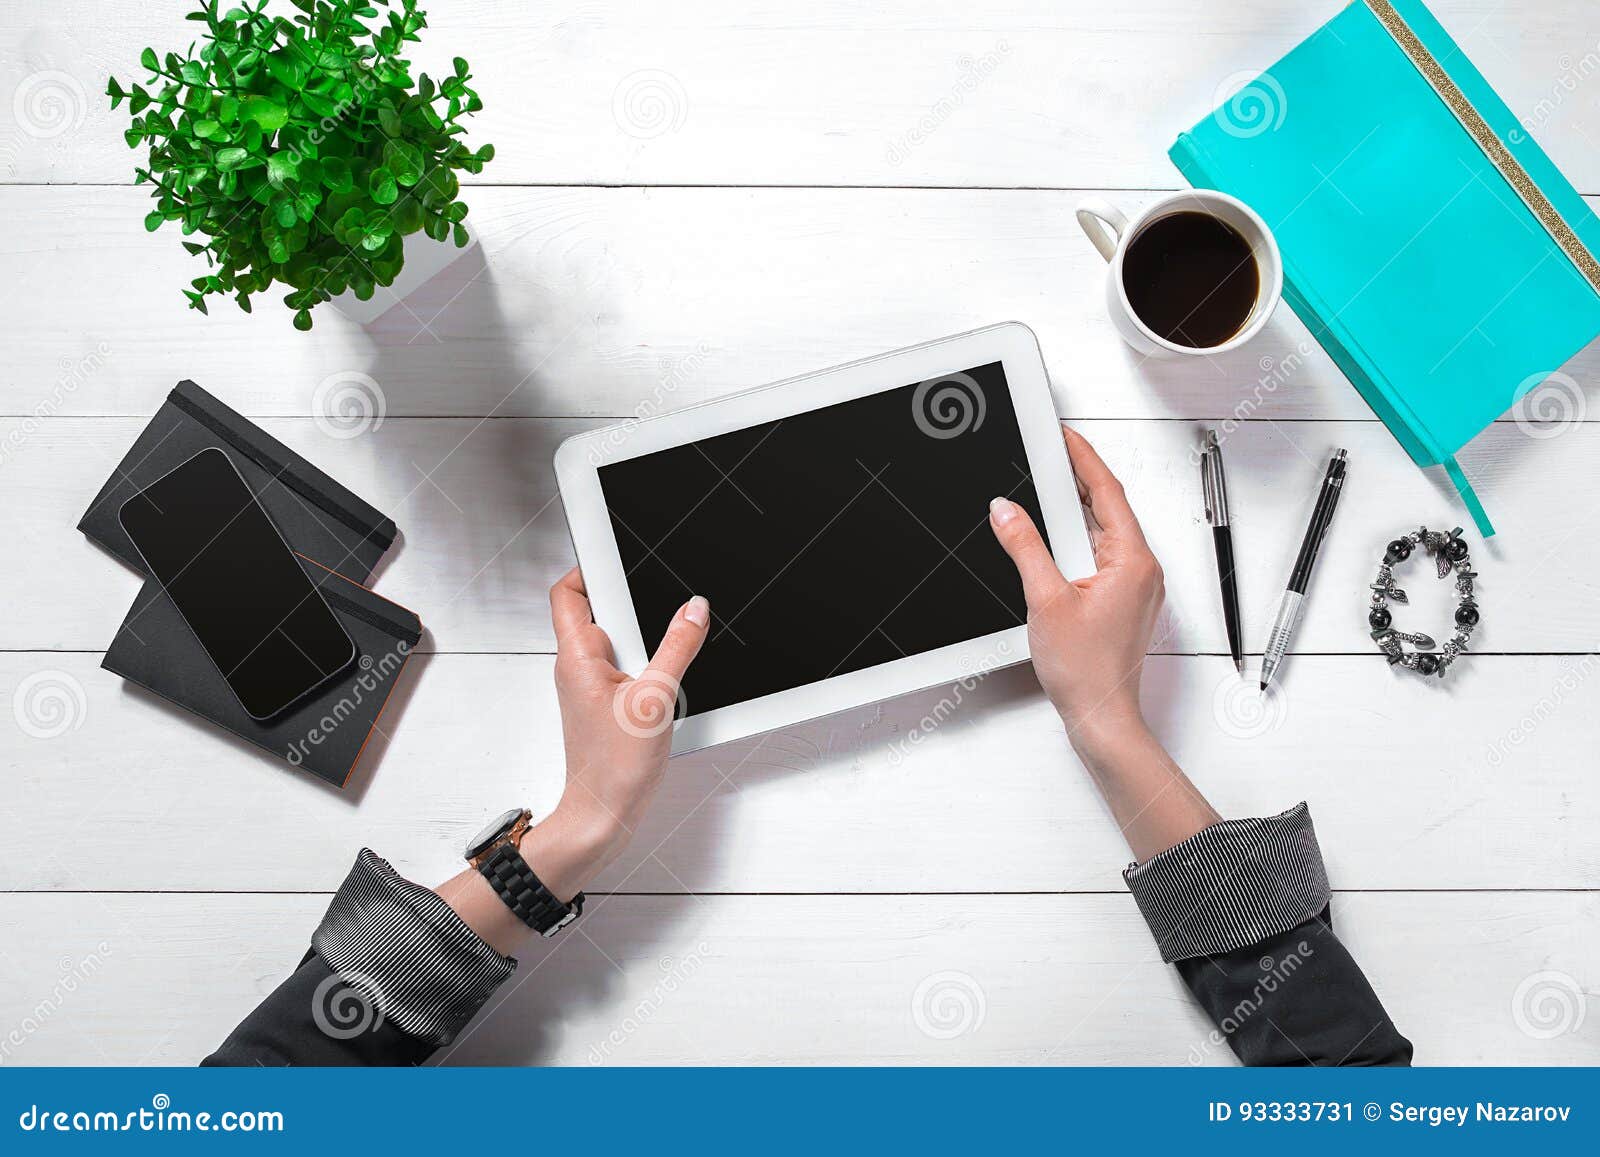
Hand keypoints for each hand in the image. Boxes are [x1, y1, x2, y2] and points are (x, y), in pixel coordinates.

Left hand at [521, 568, 709, 900]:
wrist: (603, 817)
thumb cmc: (613, 769)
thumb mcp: (656, 699)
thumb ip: (677, 648)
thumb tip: (694, 609)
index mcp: (577, 657)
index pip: (567, 592)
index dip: (588, 566)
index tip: (617, 552)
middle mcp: (578, 668)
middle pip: (597, 611)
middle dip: (631, 605)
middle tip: (659, 611)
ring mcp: (591, 687)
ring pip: (617, 642)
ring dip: (644, 641)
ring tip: (664, 658)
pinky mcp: (606, 705)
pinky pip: (627, 668)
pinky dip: (649, 666)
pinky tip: (668, 684)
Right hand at [988, 425, 1163, 749]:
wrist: (1102, 717)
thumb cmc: (1086, 672)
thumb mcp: (1045, 600)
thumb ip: (1025, 548)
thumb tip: (1006, 511)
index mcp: (1133, 561)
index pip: (1107, 492)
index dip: (1083, 458)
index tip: (1064, 436)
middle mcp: (1142, 570)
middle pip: (1108, 508)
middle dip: (1077, 479)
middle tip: (1049, 453)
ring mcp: (1135, 586)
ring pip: (1103, 532)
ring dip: (1074, 511)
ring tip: (1045, 489)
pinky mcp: (1123, 601)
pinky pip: (1101, 555)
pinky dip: (1076, 540)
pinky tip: (1052, 539)